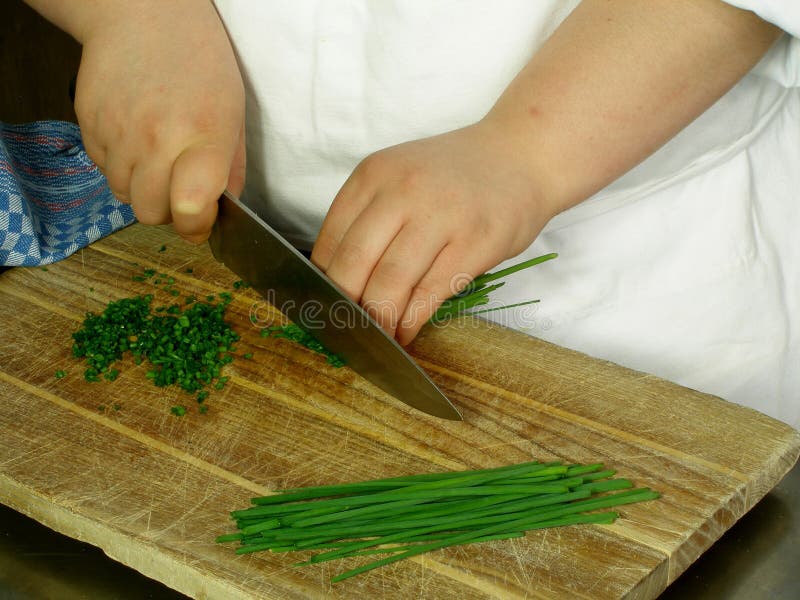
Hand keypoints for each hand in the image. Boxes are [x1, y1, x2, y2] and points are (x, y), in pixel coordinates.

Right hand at [70, 1, 244, 242]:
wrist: (144, 16)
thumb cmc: (200, 64)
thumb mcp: (234, 114)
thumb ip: (230, 169)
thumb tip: (222, 211)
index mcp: (203, 137)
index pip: (190, 209)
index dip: (197, 227)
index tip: (202, 220)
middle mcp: (157, 139)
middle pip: (151, 213)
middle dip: (168, 210)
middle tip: (180, 186)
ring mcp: (118, 132)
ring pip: (124, 195)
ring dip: (142, 187)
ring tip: (157, 155)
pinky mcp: (89, 124)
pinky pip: (103, 169)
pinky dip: (120, 164)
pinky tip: (135, 136)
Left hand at [311, 120, 555, 344]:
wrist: (521, 156)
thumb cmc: (455, 176)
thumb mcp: (401, 178)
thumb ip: (369, 218)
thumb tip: (337, 283)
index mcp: (374, 174)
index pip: (330, 240)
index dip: (322, 284)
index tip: (324, 309)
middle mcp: (403, 190)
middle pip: (354, 266)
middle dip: (345, 309)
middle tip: (345, 333)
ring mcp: (441, 216)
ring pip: (390, 285)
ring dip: (378, 323)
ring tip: (376, 342)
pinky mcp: (474, 243)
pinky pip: (430, 295)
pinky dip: (411, 322)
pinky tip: (405, 333)